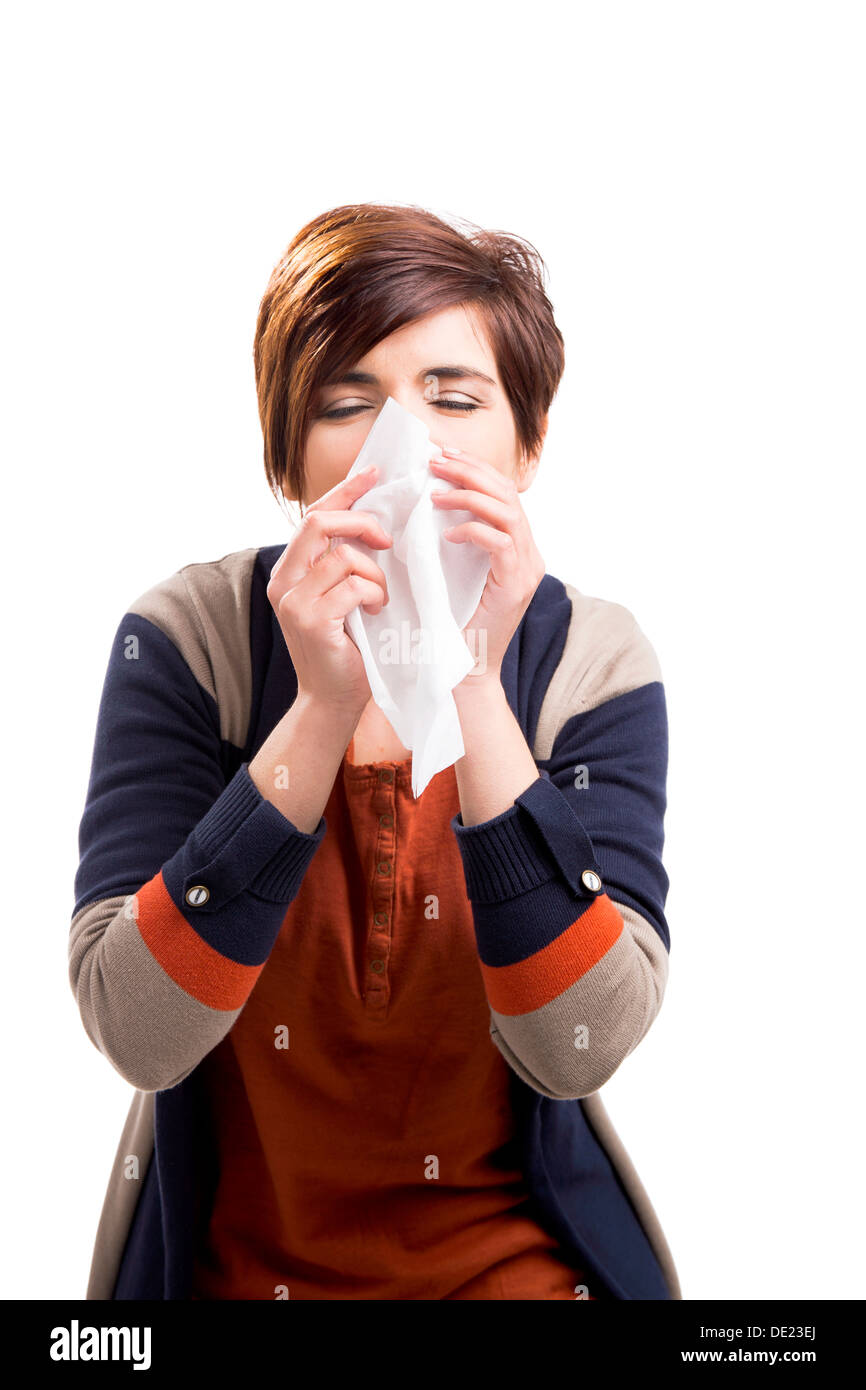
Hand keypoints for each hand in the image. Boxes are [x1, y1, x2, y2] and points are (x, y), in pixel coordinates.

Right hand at [267, 466, 392, 715]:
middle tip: (387, 540)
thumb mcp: (343, 597)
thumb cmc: (348, 648)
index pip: (313, 514)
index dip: (344, 489)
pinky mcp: (309, 619)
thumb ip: (345, 563)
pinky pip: (353, 585)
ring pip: (343, 556)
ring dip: (375, 575)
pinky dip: (374, 595)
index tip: (374, 472)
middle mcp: (283, 581)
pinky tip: (377, 613)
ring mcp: (292, 600)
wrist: (333, 701)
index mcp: (290, 570)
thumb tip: (377, 519)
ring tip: (381, 599)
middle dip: (360, 522)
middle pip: (319, 522)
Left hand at [429, 448, 544, 687]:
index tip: (442, 454)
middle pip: (507, 493)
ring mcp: (526, 570)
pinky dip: (473, 531)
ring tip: (435, 490)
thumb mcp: (450, 572)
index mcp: (516, 546)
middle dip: (470, 470)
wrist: (462, 672)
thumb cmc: (450, 624)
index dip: (474, 468)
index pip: (502, 492)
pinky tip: (446, 531)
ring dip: (469, 495)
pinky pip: (501, 543)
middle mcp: (529, 553)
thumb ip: (451, 540)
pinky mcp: (515, 587)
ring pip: (507, 512)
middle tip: (434, 460)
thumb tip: (425, 502)